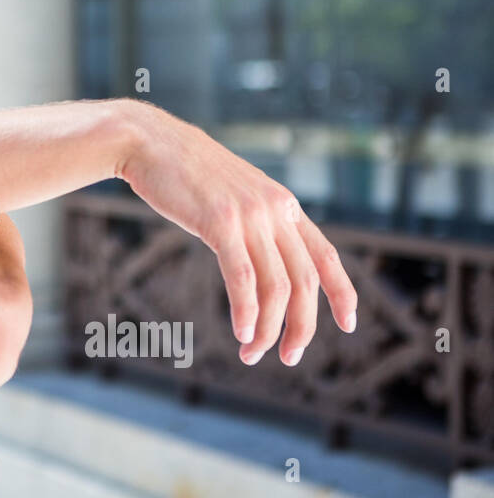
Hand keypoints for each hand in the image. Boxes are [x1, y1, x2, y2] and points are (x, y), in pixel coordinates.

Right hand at [116, 101, 357, 366]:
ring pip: (275, 286)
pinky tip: (241, 331)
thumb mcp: (234, 193)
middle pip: (304, 281)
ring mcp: (249, 215)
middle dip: (302, 326)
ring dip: (267, 328)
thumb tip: (259, 254)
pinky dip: (245, 311)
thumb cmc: (183, 171)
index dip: (343, 293)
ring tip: (252, 353)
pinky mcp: (220, 222)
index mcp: (283, 204)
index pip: (326, 256)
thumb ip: (254, 219)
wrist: (148, 141)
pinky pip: (242, 277)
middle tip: (289, 357)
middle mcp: (275, 209)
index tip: (348, 325)